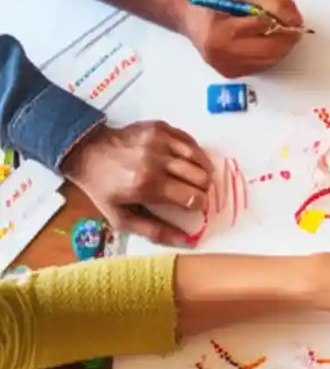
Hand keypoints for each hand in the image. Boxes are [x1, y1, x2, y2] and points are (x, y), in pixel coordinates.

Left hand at [61, 121, 212, 246]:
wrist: (87, 152)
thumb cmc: (105, 189)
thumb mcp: (122, 218)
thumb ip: (155, 231)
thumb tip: (188, 241)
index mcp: (147, 186)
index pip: (192, 197)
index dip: (199, 205)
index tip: (194, 206)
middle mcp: (156, 161)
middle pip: (201, 178)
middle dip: (203, 189)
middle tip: (194, 192)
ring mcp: (159, 141)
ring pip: (200, 158)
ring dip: (202, 171)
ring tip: (196, 177)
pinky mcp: (160, 127)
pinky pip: (191, 141)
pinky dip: (195, 153)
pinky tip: (189, 161)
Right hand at [182, 0, 304, 77]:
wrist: (191, 11)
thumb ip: (274, 1)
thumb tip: (296, 20)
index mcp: (219, 34)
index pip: (264, 29)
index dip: (280, 20)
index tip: (282, 12)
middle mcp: (220, 56)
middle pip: (271, 51)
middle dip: (285, 36)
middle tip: (286, 22)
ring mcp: (226, 68)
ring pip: (271, 60)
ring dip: (278, 45)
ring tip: (267, 29)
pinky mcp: (232, 73)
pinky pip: (263, 65)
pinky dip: (269, 53)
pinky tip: (259, 40)